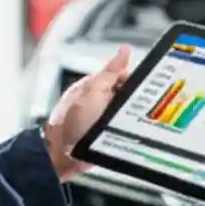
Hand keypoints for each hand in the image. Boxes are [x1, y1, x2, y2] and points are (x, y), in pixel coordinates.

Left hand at [42, 46, 130, 181]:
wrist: (62, 154)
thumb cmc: (71, 121)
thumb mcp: (94, 91)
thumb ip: (110, 72)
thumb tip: (124, 51)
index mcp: (94, 86)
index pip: (120, 75)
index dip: (132, 80)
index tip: (141, 88)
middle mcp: (98, 101)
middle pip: (125, 94)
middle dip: (134, 99)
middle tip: (139, 106)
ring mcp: (102, 118)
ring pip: (126, 112)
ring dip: (133, 115)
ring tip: (136, 120)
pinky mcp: (106, 135)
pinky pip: (124, 128)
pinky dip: (129, 129)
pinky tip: (133, 131)